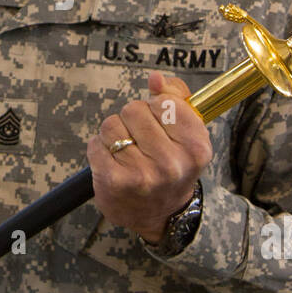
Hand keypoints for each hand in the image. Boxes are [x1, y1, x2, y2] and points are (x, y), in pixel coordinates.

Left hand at [86, 70, 212, 245]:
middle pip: (134, 109)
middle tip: (141, 140)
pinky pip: (96, 144)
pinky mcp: (114, 182)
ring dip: (115, 134)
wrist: (161, 214)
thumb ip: (175, 98)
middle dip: (133, 120)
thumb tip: (155, 78)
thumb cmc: (172, 164)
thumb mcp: (186, 133)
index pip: (163, 101)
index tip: (159, 123)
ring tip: (127, 151)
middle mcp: (172, 163)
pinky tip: (113, 161)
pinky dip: (100, 149)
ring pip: (112, 125)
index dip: (156, 108)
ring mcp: (142, 174)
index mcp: (196, 147)